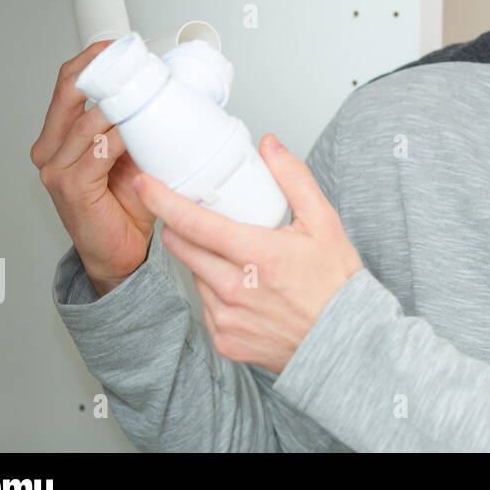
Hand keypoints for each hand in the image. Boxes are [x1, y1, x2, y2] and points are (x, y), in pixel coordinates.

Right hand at [32, 40, 158, 296]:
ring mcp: (56, 168)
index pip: (69, 82)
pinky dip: (117, 137)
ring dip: (119, 105)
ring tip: (145, 94)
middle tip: (135, 59)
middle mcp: (51, 148)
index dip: (93, 58)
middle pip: (69, 91)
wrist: (120, 252)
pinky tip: (134, 131)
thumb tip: (170, 88)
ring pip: (86, 120)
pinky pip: (95, 152)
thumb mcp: (133, 152)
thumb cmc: (128, 203)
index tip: (122, 45)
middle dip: (103, 70)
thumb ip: (138, 123)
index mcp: (60, 134)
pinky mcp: (70, 187)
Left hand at [132, 133, 363, 374]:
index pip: (194, 222)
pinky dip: (217, 294)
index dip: (162, 200)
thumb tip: (269, 146)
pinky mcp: (224, 340)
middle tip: (203, 221)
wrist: (344, 342)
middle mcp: (235, 288)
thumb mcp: (324, 222)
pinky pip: (206, 307)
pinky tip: (246, 293)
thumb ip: (294, 179)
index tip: (146, 184)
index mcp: (257, 254)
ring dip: (205, 261)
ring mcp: (227, 318)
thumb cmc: (336, 285)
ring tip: (241, 262)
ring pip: (195, 276)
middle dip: (182, 228)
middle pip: (182, 247)